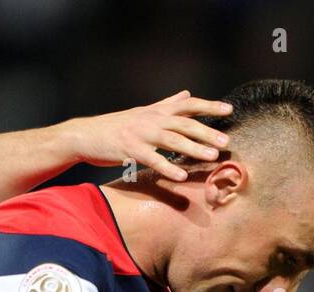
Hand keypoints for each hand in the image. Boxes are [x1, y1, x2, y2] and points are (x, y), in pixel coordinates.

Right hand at [59, 90, 232, 180]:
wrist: (84, 135)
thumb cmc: (115, 126)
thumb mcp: (143, 112)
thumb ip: (167, 104)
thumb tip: (186, 93)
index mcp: (156, 111)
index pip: (187, 104)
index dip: (208, 105)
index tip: (229, 109)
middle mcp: (151, 119)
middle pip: (184, 123)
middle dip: (207, 131)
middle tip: (226, 141)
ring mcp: (140, 134)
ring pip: (172, 139)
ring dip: (194, 148)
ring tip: (212, 156)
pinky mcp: (129, 149)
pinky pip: (152, 159)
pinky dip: (167, 167)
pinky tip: (181, 175)